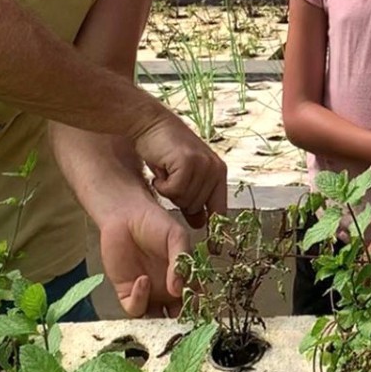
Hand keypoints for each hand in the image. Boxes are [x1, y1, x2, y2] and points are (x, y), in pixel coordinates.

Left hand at [97, 199, 193, 317]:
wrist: (125, 216)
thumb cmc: (155, 223)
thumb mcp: (177, 237)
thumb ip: (181, 261)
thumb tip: (179, 290)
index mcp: (184, 279)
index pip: (195, 301)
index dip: (197, 308)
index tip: (199, 310)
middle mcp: (167, 291)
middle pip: (176, 317)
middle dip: (178, 324)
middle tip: (180, 321)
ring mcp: (148, 294)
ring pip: (155, 320)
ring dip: (158, 321)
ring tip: (160, 308)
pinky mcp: (127, 293)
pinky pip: (135, 308)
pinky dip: (140, 300)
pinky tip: (143, 281)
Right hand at [132, 112, 226, 226]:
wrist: (149, 122)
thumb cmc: (164, 150)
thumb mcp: (184, 174)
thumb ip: (193, 197)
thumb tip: (199, 224)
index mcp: (218, 173)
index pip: (220, 208)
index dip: (217, 230)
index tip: (216, 249)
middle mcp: (215, 170)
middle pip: (196, 207)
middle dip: (178, 200)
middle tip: (169, 179)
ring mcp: (204, 165)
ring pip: (184, 201)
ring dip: (169, 190)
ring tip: (165, 171)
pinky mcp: (189, 162)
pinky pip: (174, 191)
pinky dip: (162, 185)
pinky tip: (160, 169)